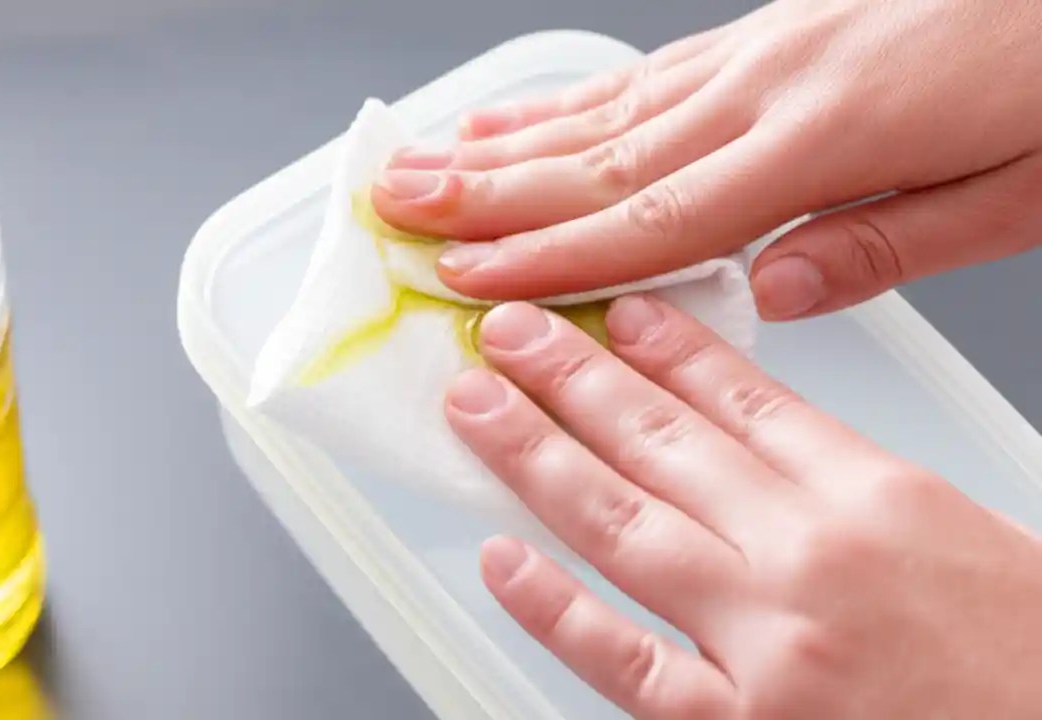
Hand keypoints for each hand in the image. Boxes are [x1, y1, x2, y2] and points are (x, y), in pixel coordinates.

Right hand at [373, 0, 1041, 319]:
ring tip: (425, 161)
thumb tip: (776, 295)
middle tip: (397, 208)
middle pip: (602, 157)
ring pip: (607, 110)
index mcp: (828, 136)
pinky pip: (649, 73)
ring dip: (505, 142)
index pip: (657, 218)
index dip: (552, 254)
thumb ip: (885, 241)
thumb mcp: (1019, 187)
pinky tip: (525, 113)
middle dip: (486, 190)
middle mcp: (773, 84)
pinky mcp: (772, 29)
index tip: (471, 275)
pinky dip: (572, 100)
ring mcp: (764, 47)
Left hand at [445, 296, 1041, 718]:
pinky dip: (555, 609)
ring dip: (536, 454)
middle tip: (510, 328)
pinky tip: (502, 558)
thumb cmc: (1029, 658)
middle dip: (571, 376)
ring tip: (479, 403)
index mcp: (874, 494)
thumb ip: (850, 481)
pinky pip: (628, 661)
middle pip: (662, 440)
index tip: (609, 313)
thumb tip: (759, 436)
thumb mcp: (957, 530)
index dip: (659, 347)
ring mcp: (766, 641)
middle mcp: (808, 555)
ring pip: (623, 524)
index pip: (741, 396)